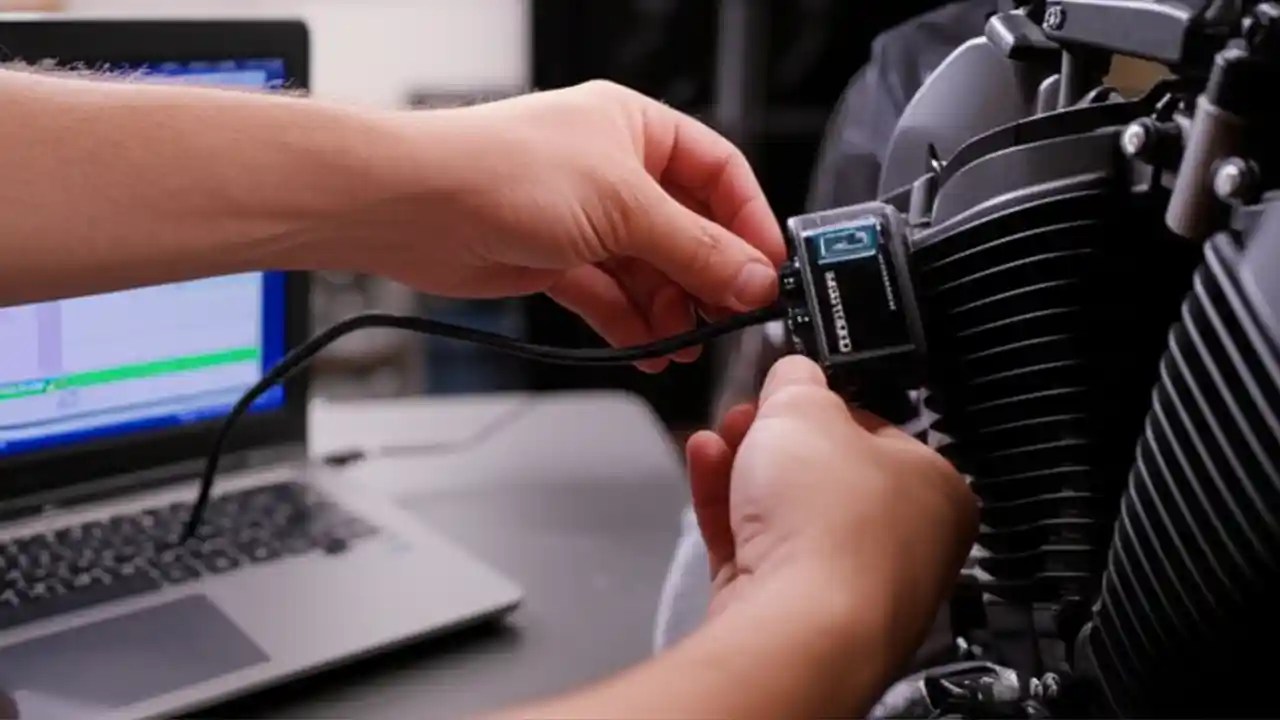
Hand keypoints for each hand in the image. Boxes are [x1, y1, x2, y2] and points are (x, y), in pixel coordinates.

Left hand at [354, 81, 785, 371]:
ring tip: (686, 345)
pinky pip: (613, 298)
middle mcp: (615, 171)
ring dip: (672, 312)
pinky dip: (632, 326)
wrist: (417, 208)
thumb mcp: (624, 206)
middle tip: (731, 319)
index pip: (719, 173)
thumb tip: (752, 277)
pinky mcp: (559, 262)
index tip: (769, 269)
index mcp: (637, 129)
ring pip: (651, 272)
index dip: (748, 221)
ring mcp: (586, 219)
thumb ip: (696, 249)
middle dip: (709, 278)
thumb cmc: (502, 170)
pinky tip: (649, 350)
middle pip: (687, 230)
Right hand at [685, 356, 976, 682]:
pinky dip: (729, 508)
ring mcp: (847, 586)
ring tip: (715, 436)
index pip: (880, 431)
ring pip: (787, 514)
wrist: (798, 627)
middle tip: (745, 414)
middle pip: (826, 474)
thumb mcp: (806, 409)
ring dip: (745, 467)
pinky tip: (704, 465)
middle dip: (775, 438)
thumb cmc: (829, 518)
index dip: (826, 404)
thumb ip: (797, 382)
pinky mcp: (793, 614)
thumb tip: (793, 373)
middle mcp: (904, 544)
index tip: (787, 390)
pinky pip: (758, 548)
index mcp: (938, 491)